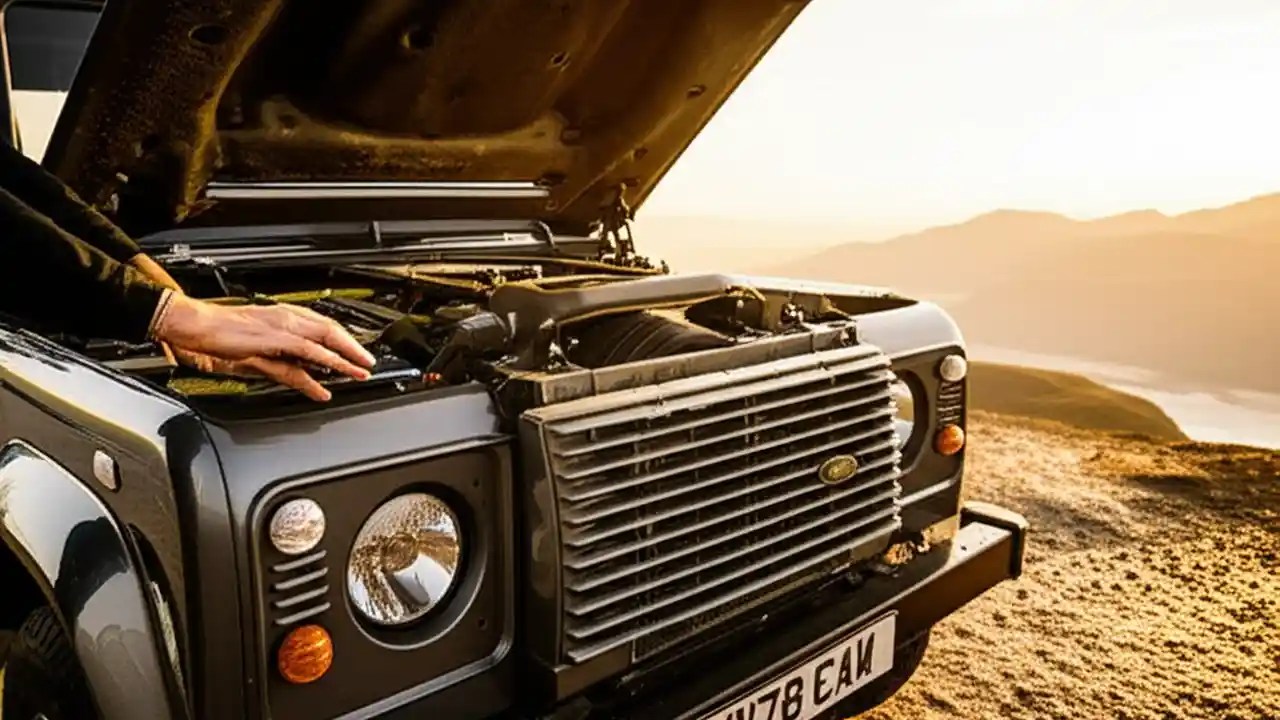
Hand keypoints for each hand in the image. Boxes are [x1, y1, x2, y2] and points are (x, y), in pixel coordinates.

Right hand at [155, 294, 375, 400]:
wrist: (198, 324)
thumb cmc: (222, 334)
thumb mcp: (259, 349)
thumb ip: (281, 360)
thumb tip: (300, 374)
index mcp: (285, 316)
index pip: (324, 326)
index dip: (344, 339)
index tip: (357, 351)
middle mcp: (288, 318)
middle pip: (331, 332)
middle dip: (353, 348)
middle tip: (368, 362)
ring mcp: (282, 328)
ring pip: (324, 342)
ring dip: (345, 359)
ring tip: (360, 372)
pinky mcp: (273, 340)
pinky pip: (305, 353)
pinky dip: (321, 366)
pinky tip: (330, 380)